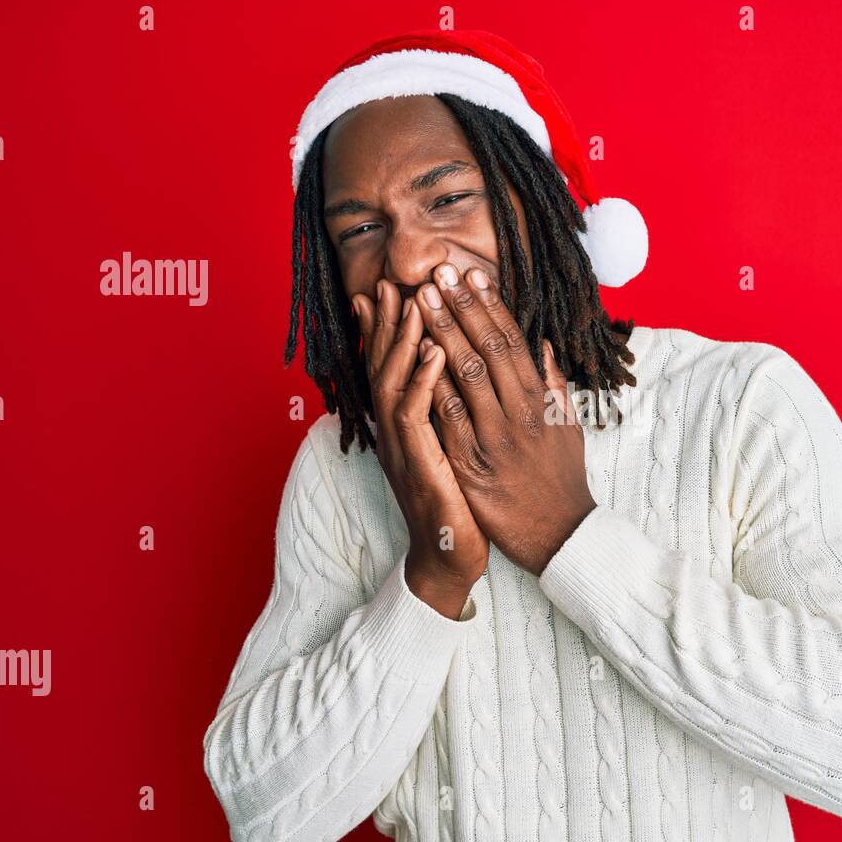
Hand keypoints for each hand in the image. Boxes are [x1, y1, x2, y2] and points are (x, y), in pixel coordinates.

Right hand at [353, 280, 489, 618]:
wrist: (450, 559)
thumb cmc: (458, 505)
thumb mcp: (452, 451)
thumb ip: (449, 415)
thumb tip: (453, 381)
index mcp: (406, 428)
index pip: (392, 369)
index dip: (388, 330)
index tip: (392, 291)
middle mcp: (397, 435)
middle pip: (384, 368)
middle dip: (386, 324)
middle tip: (389, 283)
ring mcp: (403, 450)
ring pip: (395, 384)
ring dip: (403, 342)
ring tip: (415, 304)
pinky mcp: (420, 466)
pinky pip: (417, 417)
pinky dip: (424, 381)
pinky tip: (437, 354)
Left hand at [413, 263, 596, 576]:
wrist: (559, 534)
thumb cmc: (561, 480)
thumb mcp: (567, 428)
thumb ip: (553, 385)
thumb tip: (544, 346)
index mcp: (539, 401)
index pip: (512, 342)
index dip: (490, 307)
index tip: (472, 276)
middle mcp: (518, 413)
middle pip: (487, 349)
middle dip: (460, 308)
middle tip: (437, 274)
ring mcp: (494, 438)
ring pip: (465, 376)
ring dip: (440, 334)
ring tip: (419, 302)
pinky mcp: (472, 465)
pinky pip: (447, 419)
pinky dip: (431, 386)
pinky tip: (414, 359)